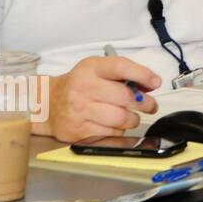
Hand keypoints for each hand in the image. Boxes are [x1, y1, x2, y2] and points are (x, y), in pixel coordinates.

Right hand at [41, 55, 160, 142]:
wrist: (47, 103)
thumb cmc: (79, 85)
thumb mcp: (98, 70)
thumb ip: (125, 73)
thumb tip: (151, 83)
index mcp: (91, 69)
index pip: (120, 67)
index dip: (142, 74)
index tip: (155, 82)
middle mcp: (83, 88)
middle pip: (125, 97)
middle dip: (145, 103)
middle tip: (150, 105)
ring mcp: (79, 111)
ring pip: (121, 118)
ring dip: (133, 119)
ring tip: (131, 116)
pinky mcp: (78, 130)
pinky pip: (111, 134)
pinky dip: (119, 131)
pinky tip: (115, 125)